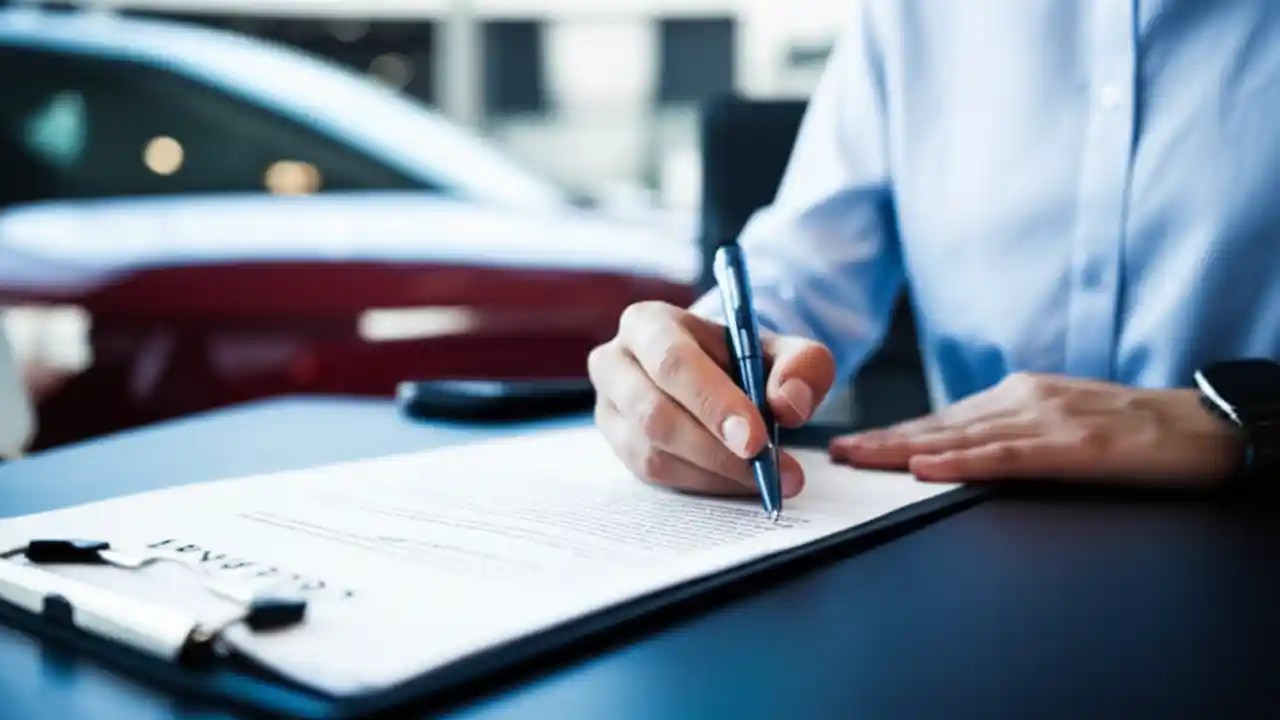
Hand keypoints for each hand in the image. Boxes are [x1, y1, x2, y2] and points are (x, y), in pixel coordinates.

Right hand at [589, 301, 835, 496]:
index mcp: (649, 323)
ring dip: (715, 472)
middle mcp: (615, 363)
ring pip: (653, 453)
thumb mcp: (783, 350)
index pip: (673, 363)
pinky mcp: (617, 447)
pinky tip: (739, 480)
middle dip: (714, 447)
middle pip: (655, 414)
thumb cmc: (743, 359)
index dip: (713, 403)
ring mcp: (609, 409)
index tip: (755, 438)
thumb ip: (801, 366)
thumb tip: (789, 403)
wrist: (716, 375)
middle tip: (766, 469)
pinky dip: (704, 483)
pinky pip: (656, 476)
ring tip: (766, 477)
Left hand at [829, 373, 1242, 487]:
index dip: (893, 433)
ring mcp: (1048, 420)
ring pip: (961, 436)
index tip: (851, 445)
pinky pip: (1008, 456)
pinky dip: (963, 461)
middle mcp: (1024, 400)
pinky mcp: (1075, 447)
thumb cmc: (1133, 430)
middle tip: (837, 453)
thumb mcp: (1061, 424)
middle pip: (940, 424)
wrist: (1203, 426)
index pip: (942, 419)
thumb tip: (959, 451)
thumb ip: (1012, 433)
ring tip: (862, 459)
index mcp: (1019, 396)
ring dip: (905, 448)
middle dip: (884, 440)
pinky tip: (928, 467)